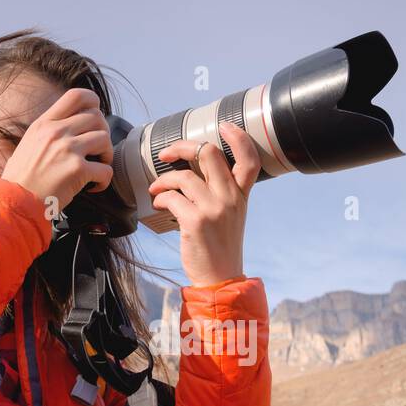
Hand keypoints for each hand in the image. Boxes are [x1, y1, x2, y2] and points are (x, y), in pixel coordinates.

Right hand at [1, 88, 113, 214]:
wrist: (14, 202)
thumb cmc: (19, 180)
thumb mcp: (27, 144)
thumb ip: (47, 133)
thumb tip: (65, 129)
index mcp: (44, 123)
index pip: (76, 95)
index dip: (93, 103)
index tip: (95, 118)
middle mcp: (56, 132)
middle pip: (96, 117)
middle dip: (103, 133)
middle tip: (98, 150)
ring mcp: (67, 149)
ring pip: (105, 140)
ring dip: (107, 155)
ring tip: (97, 167)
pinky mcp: (77, 170)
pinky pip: (106, 169)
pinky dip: (105, 180)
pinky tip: (94, 186)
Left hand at [148, 121, 259, 286]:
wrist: (220, 279)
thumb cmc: (220, 248)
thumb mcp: (231, 217)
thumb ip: (222, 194)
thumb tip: (194, 173)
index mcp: (241, 196)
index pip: (249, 159)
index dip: (237, 138)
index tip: (223, 126)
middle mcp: (230, 199)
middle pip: (208, 154)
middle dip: (182, 147)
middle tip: (166, 153)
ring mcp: (213, 209)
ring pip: (183, 176)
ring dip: (164, 179)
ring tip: (156, 189)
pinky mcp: (195, 221)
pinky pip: (172, 197)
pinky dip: (160, 198)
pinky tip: (158, 205)